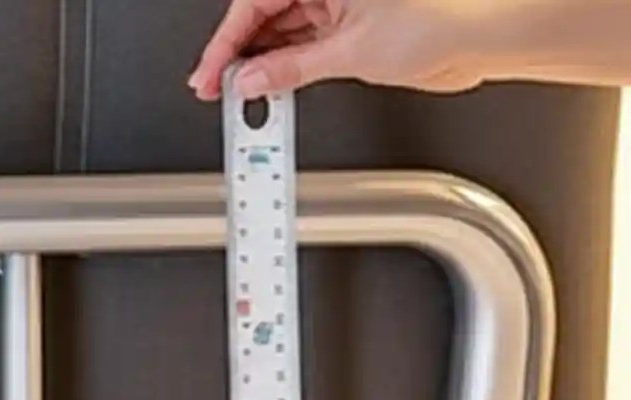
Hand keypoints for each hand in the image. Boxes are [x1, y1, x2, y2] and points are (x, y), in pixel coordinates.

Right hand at [188, 0, 495, 99]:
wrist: (486, 37)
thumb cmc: (440, 22)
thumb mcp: (350, 53)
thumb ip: (292, 70)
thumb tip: (253, 82)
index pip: (253, 4)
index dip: (226, 44)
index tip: (210, 75)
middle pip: (262, 16)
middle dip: (240, 55)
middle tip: (222, 90)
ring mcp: (337, 3)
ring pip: (280, 31)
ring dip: (262, 63)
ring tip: (247, 95)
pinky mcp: (347, 23)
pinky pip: (302, 42)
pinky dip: (286, 65)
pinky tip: (271, 86)